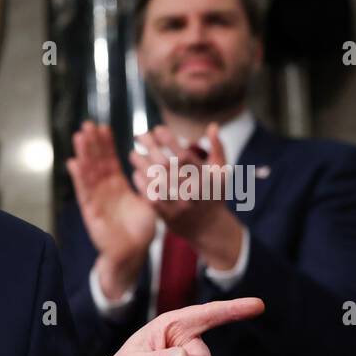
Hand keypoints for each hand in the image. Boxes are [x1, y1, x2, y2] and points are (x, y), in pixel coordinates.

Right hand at [66, 121, 156, 298]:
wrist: (132, 254)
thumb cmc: (140, 230)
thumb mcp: (150, 202)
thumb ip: (151, 185)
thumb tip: (157, 166)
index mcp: (118, 187)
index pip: (110, 161)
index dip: (106, 145)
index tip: (103, 127)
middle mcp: (104, 190)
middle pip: (96, 162)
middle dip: (92, 143)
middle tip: (87, 124)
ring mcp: (96, 200)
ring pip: (88, 173)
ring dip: (84, 154)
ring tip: (79, 135)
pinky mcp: (92, 212)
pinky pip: (85, 192)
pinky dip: (79, 178)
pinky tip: (74, 162)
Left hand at [129, 123, 244, 271]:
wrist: (210, 229)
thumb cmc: (214, 194)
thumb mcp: (221, 172)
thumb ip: (218, 147)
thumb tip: (212, 125)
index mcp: (206, 177)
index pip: (183, 155)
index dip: (169, 140)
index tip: (157, 129)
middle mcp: (193, 190)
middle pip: (167, 166)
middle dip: (151, 148)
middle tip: (139, 135)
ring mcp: (181, 205)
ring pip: (156, 182)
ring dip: (142, 165)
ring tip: (133, 154)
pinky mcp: (170, 217)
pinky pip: (152, 200)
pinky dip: (143, 186)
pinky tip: (136, 174)